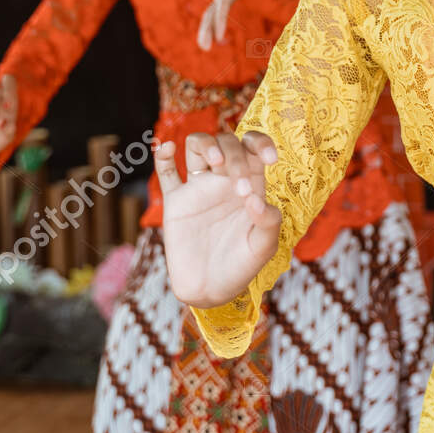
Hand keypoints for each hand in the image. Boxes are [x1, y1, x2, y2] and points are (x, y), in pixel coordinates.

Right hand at [154, 129, 280, 306]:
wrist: (209, 290)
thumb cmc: (241, 267)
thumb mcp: (263, 248)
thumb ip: (267, 223)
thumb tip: (255, 199)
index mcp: (249, 184)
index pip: (253, 148)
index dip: (261, 143)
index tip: (270, 158)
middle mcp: (224, 180)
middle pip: (226, 143)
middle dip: (235, 155)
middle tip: (240, 187)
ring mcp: (198, 188)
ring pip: (197, 146)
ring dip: (205, 144)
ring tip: (214, 160)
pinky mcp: (175, 202)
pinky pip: (166, 171)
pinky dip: (163, 155)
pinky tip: (168, 148)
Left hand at [195, 0, 273, 48]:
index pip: (225, 5)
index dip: (221, 21)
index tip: (218, 37)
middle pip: (218, 14)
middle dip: (210, 30)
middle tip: (204, 48)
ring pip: (216, 14)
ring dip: (209, 29)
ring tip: (203, 46)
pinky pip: (217, 10)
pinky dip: (211, 21)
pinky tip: (209, 31)